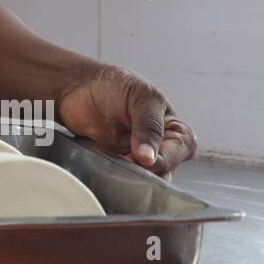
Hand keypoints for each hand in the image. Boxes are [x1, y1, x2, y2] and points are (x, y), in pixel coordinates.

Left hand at [57, 65, 196, 177]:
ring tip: (115, 162)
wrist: (79, 85)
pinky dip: (114, 175)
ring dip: (131, 175)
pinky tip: (105, 165)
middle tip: (128, 162)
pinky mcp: (115, 163)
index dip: (169, 157)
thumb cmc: (116, 84)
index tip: (147, 159)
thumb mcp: (142, 97)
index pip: (184, 148)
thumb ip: (149, 125)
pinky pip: (120, 177)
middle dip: (149, 171)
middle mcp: (158, 145)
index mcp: (173, 127)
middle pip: (166, 170)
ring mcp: (136, 157)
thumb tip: (149, 158)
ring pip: (144, 178)